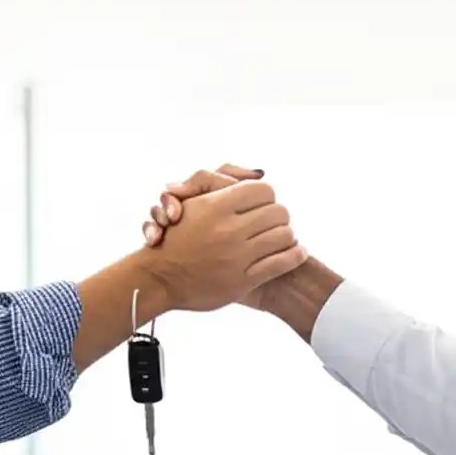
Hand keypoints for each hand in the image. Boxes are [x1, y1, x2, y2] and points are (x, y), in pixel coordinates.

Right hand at [137, 173, 305, 311]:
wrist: (159, 278)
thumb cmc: (174, 237)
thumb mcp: (190, 201)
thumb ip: (217, 180)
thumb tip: (258, 174)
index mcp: (216, 206)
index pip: (264, 190)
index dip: (267, 197)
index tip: (262, 206)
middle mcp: (228, 230)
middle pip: (278, 212)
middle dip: (279, 216)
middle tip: (276, 222)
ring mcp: (237, 256)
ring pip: (284, 236)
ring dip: (288, 236)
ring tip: (287, 238)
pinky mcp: (243, 281)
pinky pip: (281, 263)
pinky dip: (295, 256)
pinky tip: (297, 253)